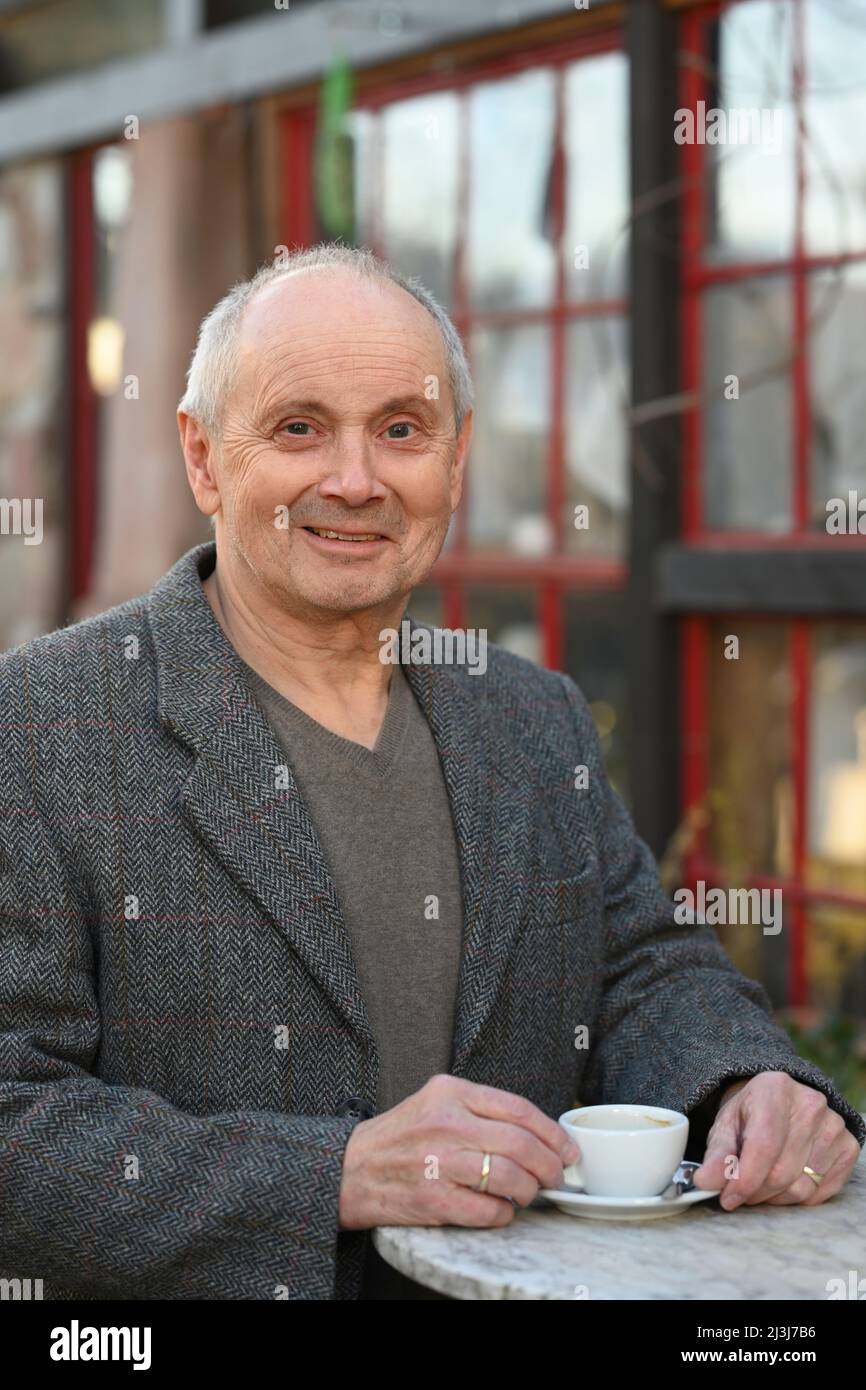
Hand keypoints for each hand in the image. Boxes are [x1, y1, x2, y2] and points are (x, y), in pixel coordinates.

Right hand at [337, 1073, 579, 1229]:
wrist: (350, 1169)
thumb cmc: (400, 1137)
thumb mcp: (435, 1102)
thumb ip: (479, 1109)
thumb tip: (536, 1133)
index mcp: (450, 1091)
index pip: (518, 1108)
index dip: (552, 1131)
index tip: (567, 1148)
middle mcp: (446, 1123)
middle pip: (520, 1144)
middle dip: (549, 1165)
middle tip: (556, 1176)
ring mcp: (438, 1162)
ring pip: (509, 1177)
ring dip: (529, 1191)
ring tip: (528, 1194)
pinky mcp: (432, 1199)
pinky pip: (487, 1210)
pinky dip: (503, 1214)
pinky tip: (500, 1210)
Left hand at [693, 1071, 860, 1209]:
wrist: (779, 1100)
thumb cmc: (749, 1113)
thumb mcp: (726, 1124)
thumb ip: (717, 1154)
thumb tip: (705, 1182)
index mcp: (775, 1090)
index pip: (763, 1147)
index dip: (743, 1180)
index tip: (727, 1197)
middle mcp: (810, 1105)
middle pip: (782, 1173)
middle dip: (755, 1192)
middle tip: (740, 1192)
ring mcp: (834, 1126)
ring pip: (802, 1188)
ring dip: (775, 1198)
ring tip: (761, 1184)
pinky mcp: (848, 1147)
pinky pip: (821, 1192)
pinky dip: (798, 1198)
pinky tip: (784, 1182)